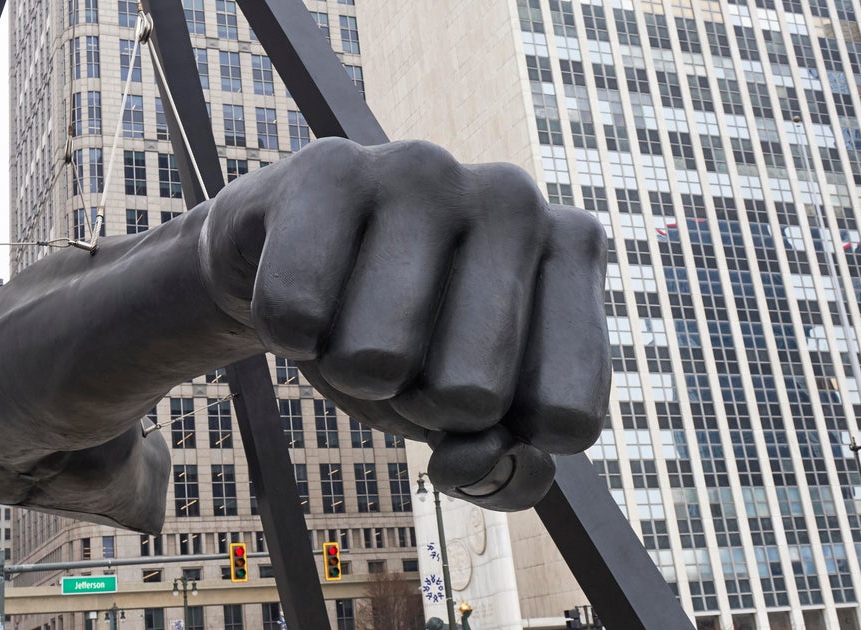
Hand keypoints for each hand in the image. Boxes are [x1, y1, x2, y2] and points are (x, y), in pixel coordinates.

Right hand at [201, 138, 609, 509]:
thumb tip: (474, 461)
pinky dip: (287, 336)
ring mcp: (423, 169)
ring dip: (345, 370)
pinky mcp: (329, 167)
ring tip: (348, 314)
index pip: (565, 420)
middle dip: (415, 402)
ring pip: (378, 358)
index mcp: (574, 251)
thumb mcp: (464, 414)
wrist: (295, 258)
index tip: (478, 391)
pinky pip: (296, 312)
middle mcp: (515, 196)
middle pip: (470, 397)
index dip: (502, 440)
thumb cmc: (400, 335)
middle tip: (401, 347)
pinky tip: (302, 292)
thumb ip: (502, 469)